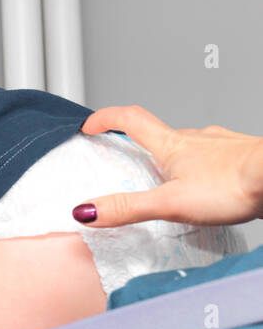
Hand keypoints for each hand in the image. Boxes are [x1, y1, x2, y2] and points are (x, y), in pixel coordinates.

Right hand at [73, 105, 262, 226]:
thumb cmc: (234, 185)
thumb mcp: (170, 203)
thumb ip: (128, 207)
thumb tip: (85, 211)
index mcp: (171, 145)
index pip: (129, 119)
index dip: (106, 118)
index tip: (90, 125)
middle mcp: (196, 139)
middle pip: (160, 134)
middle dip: (142, 145)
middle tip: (131, 162)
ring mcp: (222, 146)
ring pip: (191, 146)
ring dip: (177, 159)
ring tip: (173, 182)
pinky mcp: (243, 159)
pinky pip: (217, 159)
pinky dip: (206, 169)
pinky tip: (213, 188)